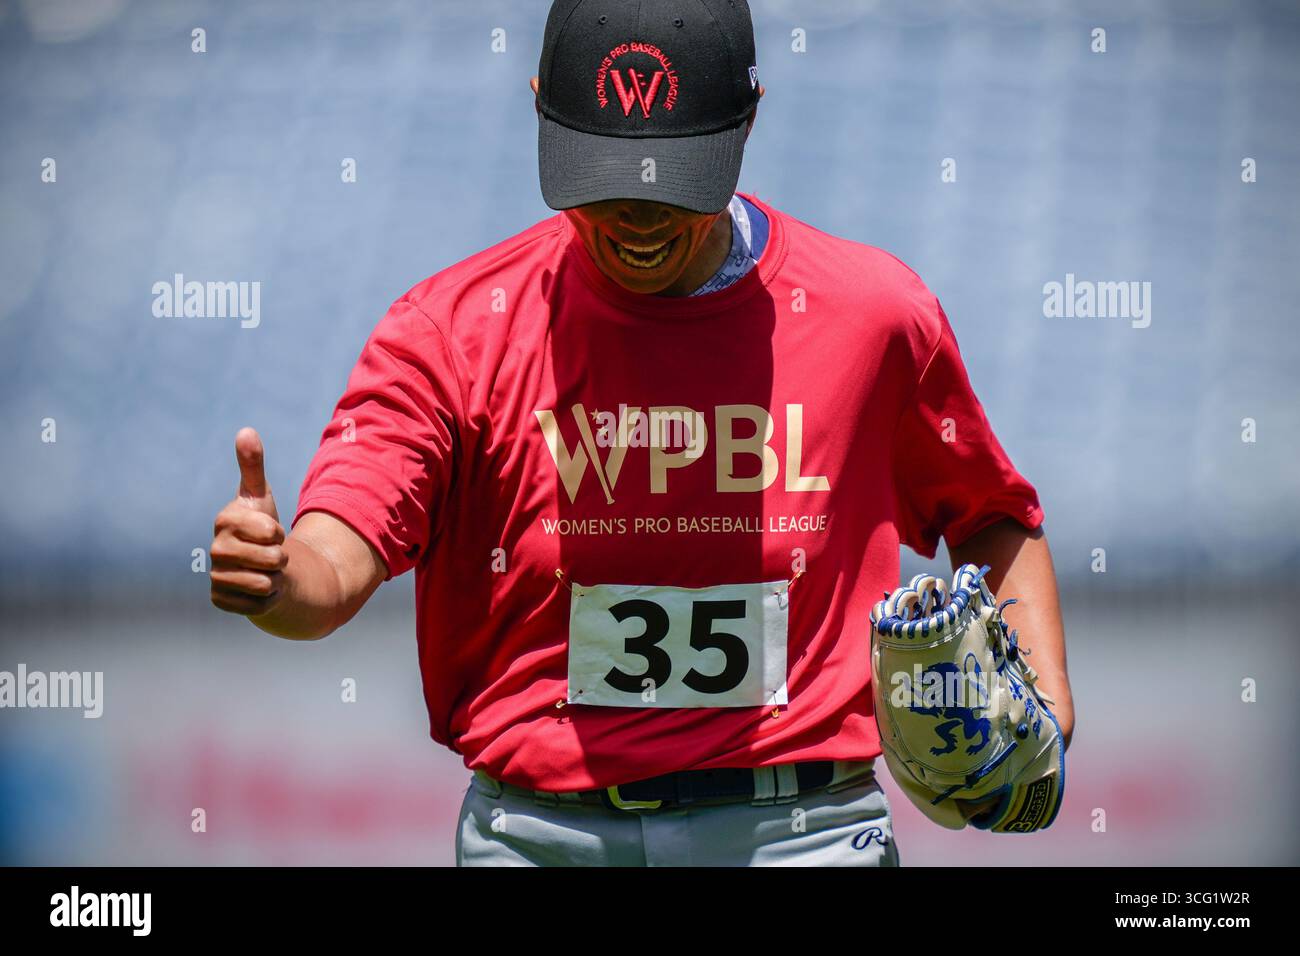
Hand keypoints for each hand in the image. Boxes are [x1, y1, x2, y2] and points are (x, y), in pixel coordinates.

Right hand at [209, 427, 289, 615]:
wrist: (260, 565)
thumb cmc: (261, 527)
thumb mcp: (261, 495)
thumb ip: (253, 465)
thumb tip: (246, 430)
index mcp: (225, 520)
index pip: (271, 531)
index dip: (279, 533)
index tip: (270, 531)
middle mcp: (215, 549)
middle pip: (272, 560)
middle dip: (281, 558)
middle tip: (271, 553)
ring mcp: (216, 576)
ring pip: (264, 584)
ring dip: (274, 579)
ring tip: (265, 570)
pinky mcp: (220, 600)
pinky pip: (258, 605)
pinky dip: (267, 599)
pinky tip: (259, 589)